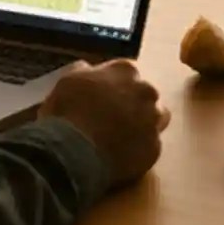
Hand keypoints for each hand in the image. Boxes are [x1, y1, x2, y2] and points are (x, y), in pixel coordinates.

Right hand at [39, 60, 170, 186]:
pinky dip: (139, 150)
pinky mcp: (155, 147)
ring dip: (143, 125)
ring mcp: (153, 120)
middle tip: (113, 118)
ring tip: (122, 138)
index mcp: (125, 70)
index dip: (114, 86)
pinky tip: (121, 155)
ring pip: (156, 120)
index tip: (103, 97)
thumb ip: (83, 72)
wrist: (73, 152)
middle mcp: (146, 91)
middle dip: (133, 104)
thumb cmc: (67, 111)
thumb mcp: (67, 81)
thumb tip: (88, 68)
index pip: (127, 73)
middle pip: (145, 95)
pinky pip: (150, 146)